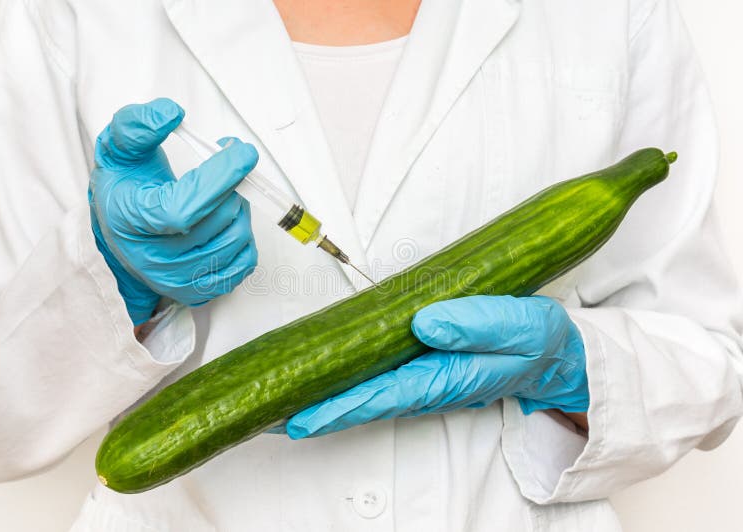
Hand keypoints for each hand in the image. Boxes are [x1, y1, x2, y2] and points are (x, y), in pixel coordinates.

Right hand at [88, 98, 258, 324]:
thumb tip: (170, 113)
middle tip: (227, 168)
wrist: (120, 230)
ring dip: (240, 208)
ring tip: (223, 194)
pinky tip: (226, 220)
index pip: (183, 208)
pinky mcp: (200, 290)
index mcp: (129, 221)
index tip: (242, 152)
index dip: (219, 179)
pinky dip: (245, 236)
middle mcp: (151, 258)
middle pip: (217, 222)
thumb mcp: (118, 148)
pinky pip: (244, 263)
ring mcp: (177, 279)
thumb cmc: (124, 186)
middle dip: (232, 186)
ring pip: (235, 240)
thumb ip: (137, 125)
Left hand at [285, 295, 588, 438]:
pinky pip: (385, 379)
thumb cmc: (541, 339)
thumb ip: (479, 325)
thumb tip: (425, 324)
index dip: (343, 405)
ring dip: (332, 398)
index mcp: (452, 377)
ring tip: (289, 403)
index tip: (303, 417)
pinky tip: (332, 381)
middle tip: (275, 417)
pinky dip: (355, 383)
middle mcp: (432, 385)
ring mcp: (429, 379)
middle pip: (368, 400)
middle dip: (323, 410)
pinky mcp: (429, 367)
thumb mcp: (524, 327)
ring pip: (373, 392)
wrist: (558, 356)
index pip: (385, 394)